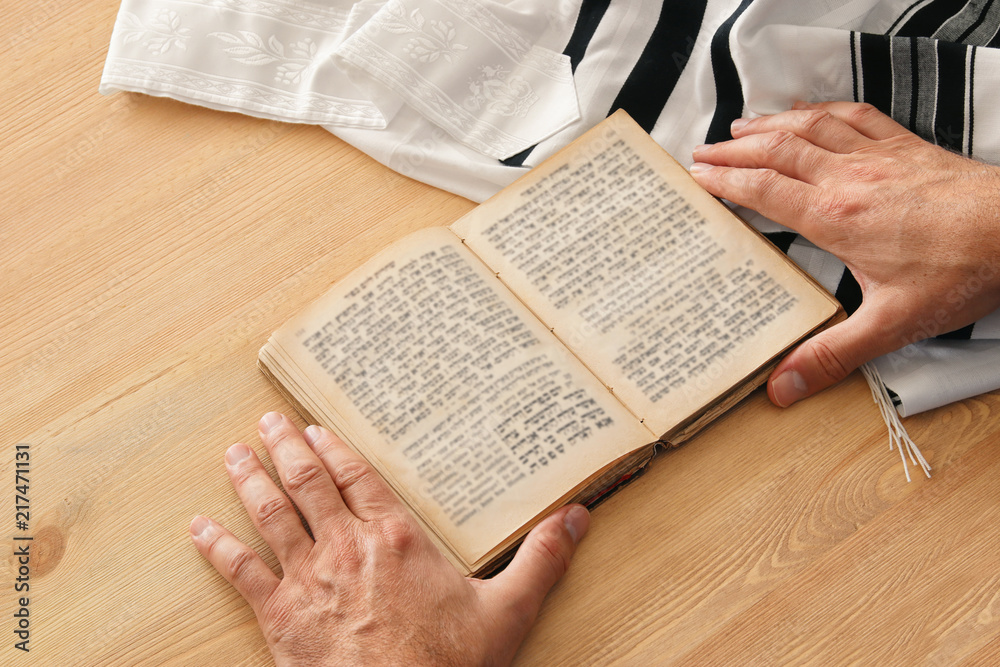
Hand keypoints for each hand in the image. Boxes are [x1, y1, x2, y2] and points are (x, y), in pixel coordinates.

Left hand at [190, 412, 588, 665]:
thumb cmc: (449, 664)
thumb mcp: (508, 611)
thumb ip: (542, 559)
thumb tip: (577, 517)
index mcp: (396, 537)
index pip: (356, 477)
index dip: (331, 448)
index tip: (311, 426)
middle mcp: (345, 547)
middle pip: (307, 484)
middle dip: (283, 449)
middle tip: (265, 423)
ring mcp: (308, 579)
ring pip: (270, 515)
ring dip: (249, 481)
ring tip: (233, 454)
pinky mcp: (279, 617)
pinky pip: (241, 573)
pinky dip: (216, 547)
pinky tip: (198, 528)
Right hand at [690, 101, 999, 406]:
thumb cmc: (963, 270)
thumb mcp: (891, 324)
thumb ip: (832, 355)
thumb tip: (783, 387)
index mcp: (835, 216)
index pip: (764, 191)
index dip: (725, 181)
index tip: (697, 177)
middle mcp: (849, 177)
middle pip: (776, 152)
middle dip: (733, 149)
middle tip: (703, 151)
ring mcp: (877, 157)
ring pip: (809, 128)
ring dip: (769, 126)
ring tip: (741, 126)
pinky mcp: (906, 148)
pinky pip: (854, 117)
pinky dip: (822, 110)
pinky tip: (811, 111)